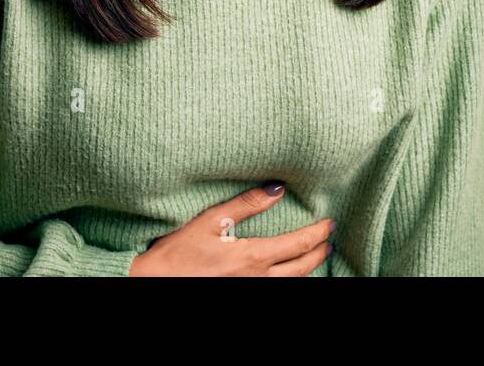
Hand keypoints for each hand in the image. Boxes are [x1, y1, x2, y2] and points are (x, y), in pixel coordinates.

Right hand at [128, 181, 334, 275]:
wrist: (153, 283)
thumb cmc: (177, 252)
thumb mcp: (210, 221)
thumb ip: (246, 205)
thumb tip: (277, 189)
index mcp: (252, 257)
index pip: (298, 245)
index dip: (317, 233)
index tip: (329, 223)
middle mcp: (257, 279)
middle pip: (301, 268)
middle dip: (318, 252)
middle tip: (328, 240)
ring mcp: (250, 291)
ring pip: (290, 284)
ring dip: (307, 269)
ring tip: (315, 256)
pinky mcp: (240, 295)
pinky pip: (275, 290)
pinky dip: (289, 281)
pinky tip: (287, 274)